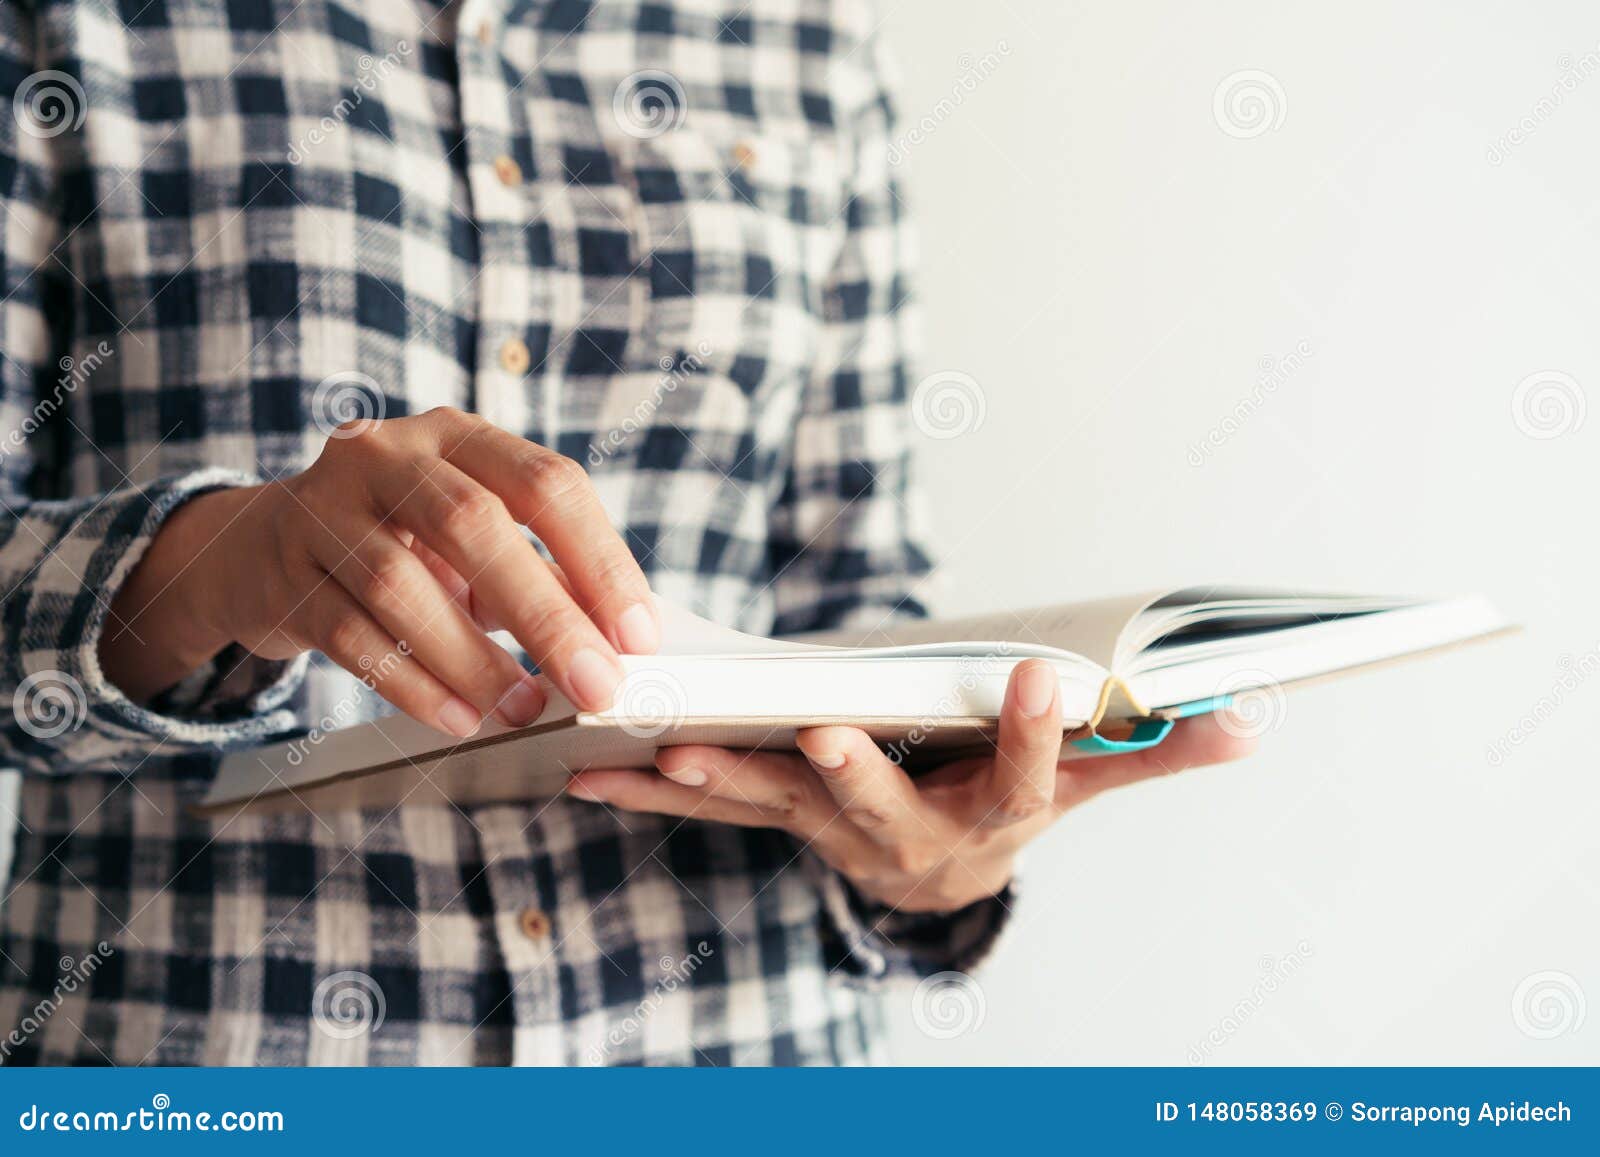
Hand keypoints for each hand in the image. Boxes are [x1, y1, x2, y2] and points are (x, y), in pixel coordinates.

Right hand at [101, 407, 656, 735]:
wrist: (261, 548)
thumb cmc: (402, 542)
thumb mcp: (472, 539)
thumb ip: (544, 574)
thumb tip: (622, 646)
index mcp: (457, 435)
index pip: (546, 482)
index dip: (600, 560)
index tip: (638, 636)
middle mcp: (386, 455)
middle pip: (475, 526)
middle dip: (546, 614)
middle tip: (595, 684)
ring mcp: (323, 509)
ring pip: (402, 585)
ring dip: (473, 658)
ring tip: (523, 709)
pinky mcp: (285, 573)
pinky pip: (351, 637)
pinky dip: (412, 684)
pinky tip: (458, 719)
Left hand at [566, 660, 1257, 912]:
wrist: (937, 874)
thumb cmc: (1006, 809)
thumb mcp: (1085, 787)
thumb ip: (1153, 753)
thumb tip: (1252, 718)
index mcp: (993, 817)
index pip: (1027, 778)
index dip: (1035, 733)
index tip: (1040, 675)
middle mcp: (908, 836)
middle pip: (884, 808)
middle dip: (855, 773)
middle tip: (823, 736)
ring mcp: (834, 831)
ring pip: (780, 806)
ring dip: (728, 780)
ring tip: (678, 750)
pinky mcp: (779, 815)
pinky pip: (715, 805)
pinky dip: (655, 788)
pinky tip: (589, 772)